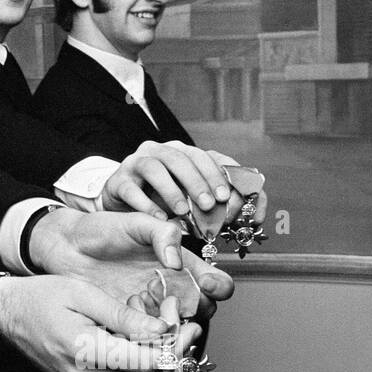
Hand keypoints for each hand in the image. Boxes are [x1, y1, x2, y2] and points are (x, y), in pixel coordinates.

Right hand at [0, 274, 190, 371]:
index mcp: (86, 353)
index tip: (190, 325)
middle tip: (175, 316)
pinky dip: (132, 359)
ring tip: (150, 319)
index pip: (147, 362)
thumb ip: (124, 315)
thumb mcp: (84, 294)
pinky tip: (131, 335)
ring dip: (149, 352)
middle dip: (166, 346)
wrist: (7, 313)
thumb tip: (163, 329)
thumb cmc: (41, 296)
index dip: (175, 346)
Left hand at [27, 208, 233, 321]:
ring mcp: (151, 310)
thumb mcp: (134, 222)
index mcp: (181, 266)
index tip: (205, 283)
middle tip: (174, 303)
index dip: (218, 287)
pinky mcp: (130, 324)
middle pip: (202, 312)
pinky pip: (147, 339)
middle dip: (195, 311)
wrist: (65, 247)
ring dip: (168, 325)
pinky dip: (145, 335)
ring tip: (144, 306)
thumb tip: (178, 260)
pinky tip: (129, 319)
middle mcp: (172, 291)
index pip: (216, 283)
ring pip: (176, 330)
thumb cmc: (100, 230)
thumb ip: (162, 233)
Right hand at [101, 141, 266, 225]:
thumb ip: (218, 205)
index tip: (226, 197)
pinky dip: (146, 204)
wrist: (122, 205)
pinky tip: (158, 218)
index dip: (217, 174)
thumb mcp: (192, 201)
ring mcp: (137, 162)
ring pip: (155, 167)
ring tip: (183, 212)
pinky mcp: (119, 179)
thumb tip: (252, 215)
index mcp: (183, 153)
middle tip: (208, 204)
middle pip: (181, 157)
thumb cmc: (163, 202)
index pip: (205, 156)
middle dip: (197, 181)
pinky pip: (131, 188)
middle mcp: (160, 152)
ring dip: (172, 190)